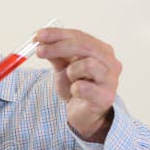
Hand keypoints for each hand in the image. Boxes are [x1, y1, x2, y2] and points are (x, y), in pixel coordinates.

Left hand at [36, 27, 121, 141]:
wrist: (82, 115)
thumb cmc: (76, 88)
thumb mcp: (63, 67)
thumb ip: (55, 53)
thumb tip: (40, 38)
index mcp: (101, 50)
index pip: (79, 36)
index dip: (58, 34)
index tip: (38, 35)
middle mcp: (110, 62)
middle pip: (84, 47)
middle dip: (58, 47)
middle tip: (39, 51)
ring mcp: (111, 79)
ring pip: (86, 65)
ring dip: (70, 72)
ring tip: (71, 80)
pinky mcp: (106, 97)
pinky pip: (83, 87)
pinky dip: (74, 89)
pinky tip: (75, 93)